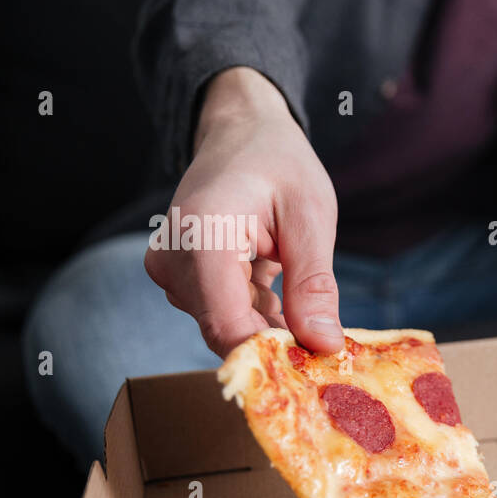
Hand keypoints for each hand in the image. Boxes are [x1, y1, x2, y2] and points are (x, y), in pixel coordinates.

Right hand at [144, 67, 343, 357]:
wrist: (240, 134)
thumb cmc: (280, 166)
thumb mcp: (312, 219)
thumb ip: (314, 286)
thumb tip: (324, 346)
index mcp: (204, 237)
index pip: (228, 326)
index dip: (274, 355)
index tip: (320, 364)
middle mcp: (172, 260)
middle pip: (227, 332)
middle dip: (280, 344)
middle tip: (328, 339)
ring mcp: (169, 272)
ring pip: (227, 328)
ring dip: (271, 326)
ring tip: (303, 296)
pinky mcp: (178, 279)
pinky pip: (222, 315)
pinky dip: (259, 314)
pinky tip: (281, 291)